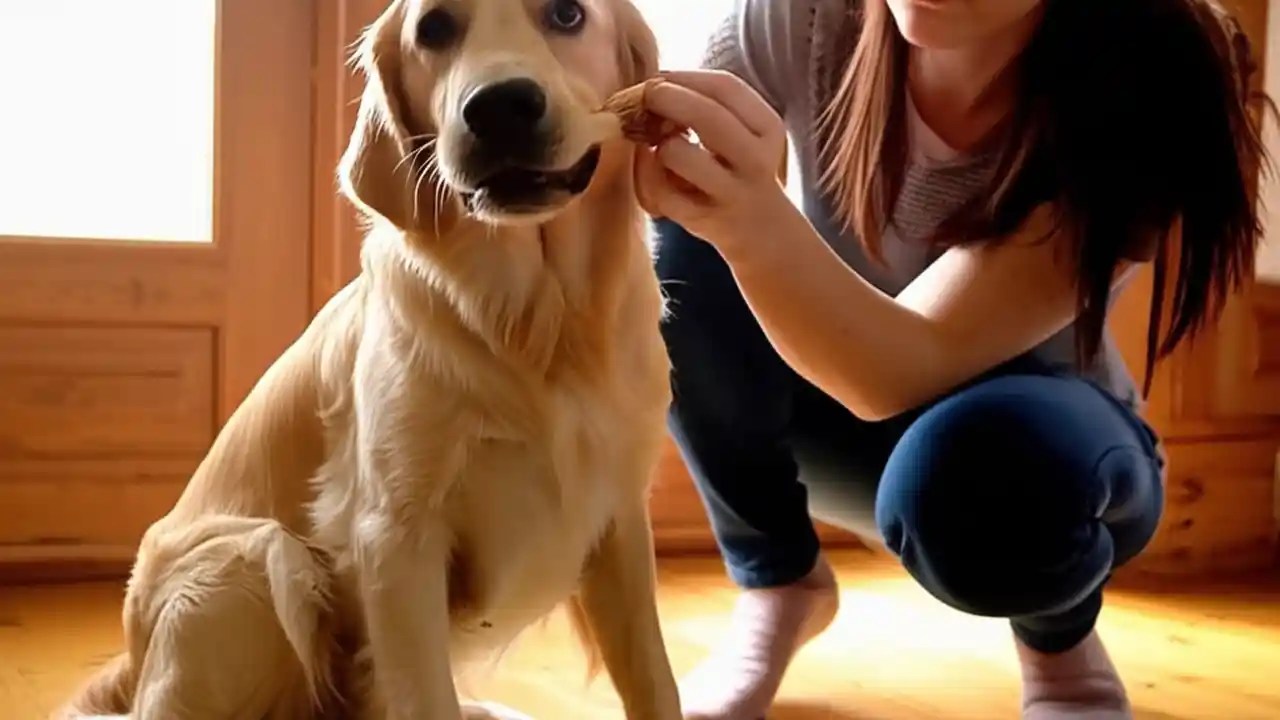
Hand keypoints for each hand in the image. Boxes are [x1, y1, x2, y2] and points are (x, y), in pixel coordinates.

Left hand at [634, 70, 791, 258]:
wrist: (763, 230)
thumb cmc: (739, 168)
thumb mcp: (743, 132)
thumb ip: (710, 107)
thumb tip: (656, 84)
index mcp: (767, 128)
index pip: (725, 88)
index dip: (685, 77)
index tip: (661, 76)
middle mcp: (755, 159)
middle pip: (707, 116)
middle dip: (668, 98)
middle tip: (646, 95)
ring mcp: (731, 192)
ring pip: (678, 153)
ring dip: (660, 145)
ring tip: (662, 148)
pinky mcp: (704, 219)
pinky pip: (660, 190)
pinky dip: (646, 177)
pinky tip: (655, 174)